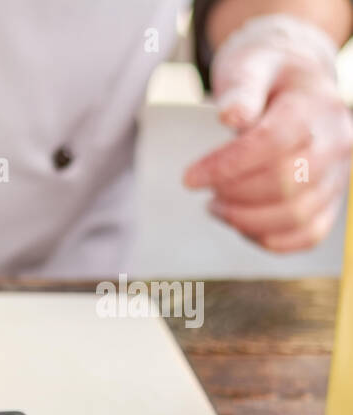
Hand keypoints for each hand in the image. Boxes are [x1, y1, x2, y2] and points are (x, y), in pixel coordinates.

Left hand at [184, 14, 352, 252]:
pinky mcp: (331, 197)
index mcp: (316, 107)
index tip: (189, 178)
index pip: (273, 144)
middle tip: (206, 189)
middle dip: (234, 193)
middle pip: (286, 184)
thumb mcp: (250, 64)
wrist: (295, 77)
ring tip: (216, 205)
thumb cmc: (267, 70)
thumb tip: (232, 116)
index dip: (227, 166)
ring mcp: (339, 172)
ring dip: (246, 219)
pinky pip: (309, 234)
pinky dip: (270, 238)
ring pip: (297, 215)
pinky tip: (240, 221)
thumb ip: (242, 87)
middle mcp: (336, 142)